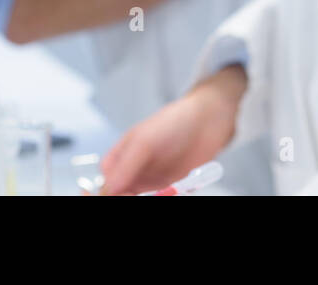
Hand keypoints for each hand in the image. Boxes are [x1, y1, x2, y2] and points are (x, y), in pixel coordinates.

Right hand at [100, 64, 245, 194]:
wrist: (210, 118)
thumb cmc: (174, 121)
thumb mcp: (144, 141)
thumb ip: (126, 165)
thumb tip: (108, 189)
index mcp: (121, 158)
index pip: (106, 185)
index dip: (111, 193)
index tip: (126, 194)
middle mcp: (135, 171)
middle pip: (122, 194)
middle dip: (129, 197)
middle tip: (140, 195)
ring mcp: (153, 180)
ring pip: (143, 198)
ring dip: (153, 198)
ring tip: (166, 192)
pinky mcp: (171, 186)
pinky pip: (163, 198)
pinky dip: (166, 197)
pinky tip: (173, 192)